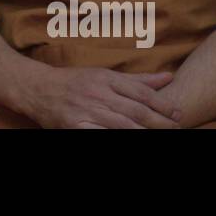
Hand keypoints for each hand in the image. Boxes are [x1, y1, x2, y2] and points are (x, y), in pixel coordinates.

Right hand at [25, 67, 182, 128]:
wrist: (38, 88)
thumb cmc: (74, 81)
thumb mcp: (104, 75)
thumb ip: (138, 79)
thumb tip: (169, 77)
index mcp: (106, 78)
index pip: (141, 93)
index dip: (162, 104)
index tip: (178, 114)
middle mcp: (98, 94)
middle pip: (135, 111)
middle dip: (159, 122)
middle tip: (177, 128)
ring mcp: (86, 111)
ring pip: (122, 126)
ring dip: (143, 132)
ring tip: (159, 136)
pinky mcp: (75, 126)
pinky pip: (99, 135)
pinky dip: (114, 137)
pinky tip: (129, 140)